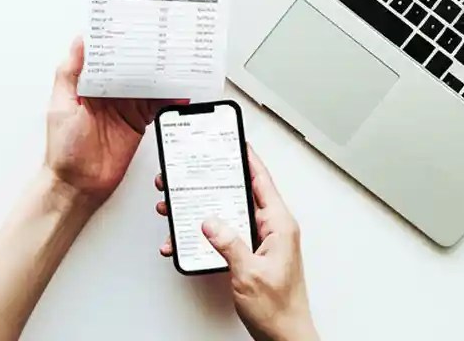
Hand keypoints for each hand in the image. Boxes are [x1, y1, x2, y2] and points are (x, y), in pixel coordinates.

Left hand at [46, 38, 182, 205]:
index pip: (107, 58)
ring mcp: (124, 109)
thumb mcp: (61, 106)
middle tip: (163, 43)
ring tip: (176, 64)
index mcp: (88, 86)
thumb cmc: (64, 149)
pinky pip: (156, 108)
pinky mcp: (137, 124)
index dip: (120, 44)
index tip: (133, 28)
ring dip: (160, 77)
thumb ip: (69, 74)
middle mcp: (108, 95)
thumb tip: (79, 42)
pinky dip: (169, 101)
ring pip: (147, 86)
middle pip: (131, 70)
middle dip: (146, 57)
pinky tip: (179, 94)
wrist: (78, 185)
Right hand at [155, 145, 317, 340]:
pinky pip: (226, 236)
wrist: (285, 338)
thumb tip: (211, 220)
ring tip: (178, 206)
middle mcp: (273, 229)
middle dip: (213, 184)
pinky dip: (206, 236)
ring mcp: (262, 242)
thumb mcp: (249, 273)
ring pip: (229, 215)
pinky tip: (188, 240)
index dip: (248, 158)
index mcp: (279, 225)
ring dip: (203, 211)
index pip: (262, 180)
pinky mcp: (252, 254)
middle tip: (190, 174)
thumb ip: (229, 243)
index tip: (234, 141)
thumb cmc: (279, 310)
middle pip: (240, 194)